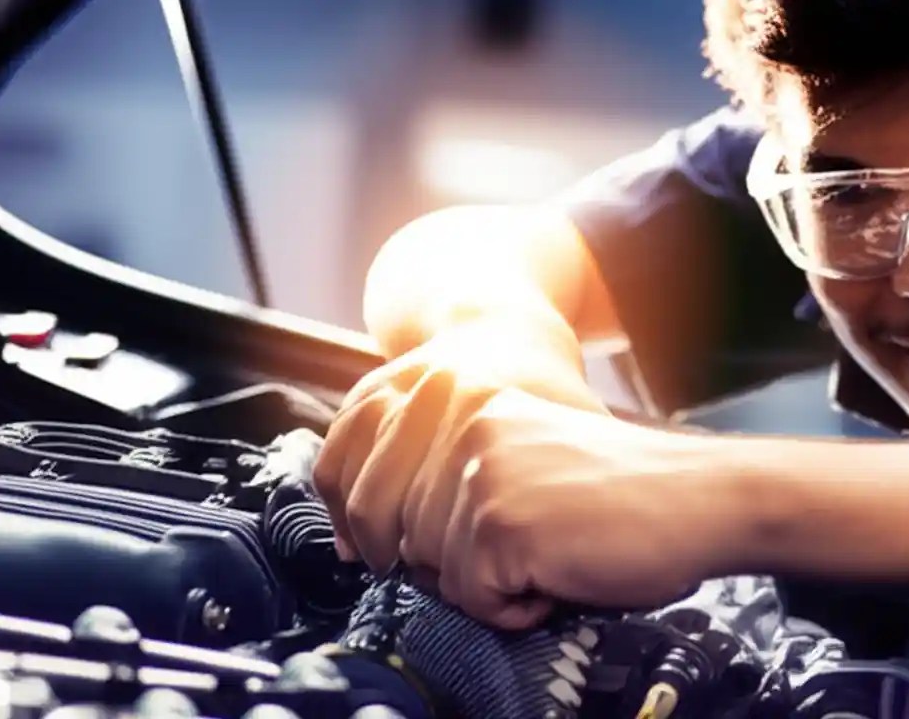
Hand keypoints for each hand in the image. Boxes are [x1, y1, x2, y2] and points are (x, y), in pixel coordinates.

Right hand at [312, 313, 604, 572]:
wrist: (505, 326)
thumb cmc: (548, 387)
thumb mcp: (574, 423)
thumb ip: (574, 479)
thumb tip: (572, 550)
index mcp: (476, 402)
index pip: (436, 499)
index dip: (438, 549)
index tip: (450, 581)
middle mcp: (424, 390)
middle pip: (381, 490)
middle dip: (385, 541)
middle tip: (402, 574)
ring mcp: (389, 385)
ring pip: (347, 470)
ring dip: (353, 523)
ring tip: (374, 560)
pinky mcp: (365, 388)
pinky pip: (333, 450)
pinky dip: (334, 496)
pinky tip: (350, 532)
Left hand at [399, 389, 730, 628]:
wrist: (703, 499)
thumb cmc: (631, 491)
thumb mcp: (530, 455)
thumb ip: (466, 472)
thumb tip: (397, 538)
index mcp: (472, 404)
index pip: (397, 486)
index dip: (430, 530)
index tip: (483, 538)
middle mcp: (467, 429)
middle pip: (412, 533)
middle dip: (468, 561)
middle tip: (539, 545)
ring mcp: (480, 474)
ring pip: (438, 571)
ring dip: (495, 584)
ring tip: (555, 555)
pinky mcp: (499, 524)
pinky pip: (473, 599)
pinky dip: (518, 608)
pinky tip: (564, 575)